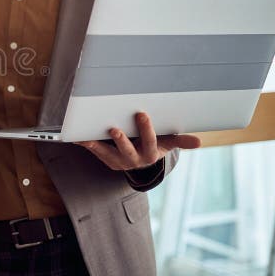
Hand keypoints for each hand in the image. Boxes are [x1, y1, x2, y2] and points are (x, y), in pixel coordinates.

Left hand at [76, 112, 200, 170]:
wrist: (141, 160)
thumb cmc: (154, 144)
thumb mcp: (167, 143)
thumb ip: (180, 141)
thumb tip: (199, 142)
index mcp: (150, 154)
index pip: (150, 142)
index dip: (146, 130)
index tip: (142, 114)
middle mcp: (133, 160)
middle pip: (127, 150)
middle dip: (121, 140)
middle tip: (114, 128)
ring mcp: (118, 161)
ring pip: (107, 153)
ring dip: (97, 145)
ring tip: (88, 137)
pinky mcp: (105, 158)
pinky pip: (94, 150)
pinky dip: (85, 143)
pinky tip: (75, 135)